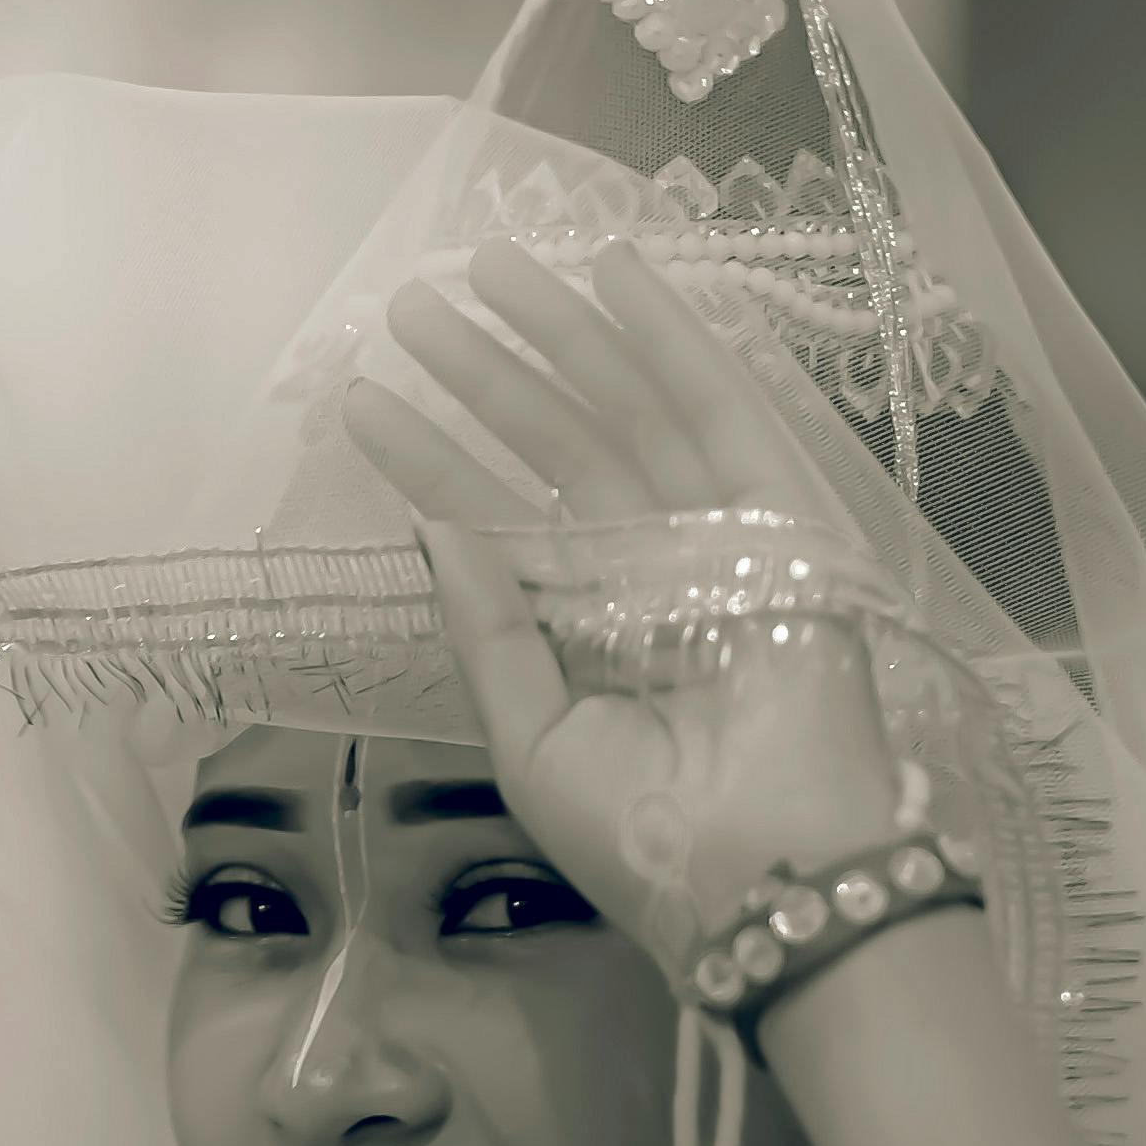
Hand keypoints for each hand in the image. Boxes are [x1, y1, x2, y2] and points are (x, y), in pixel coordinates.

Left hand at [341, 238, 910, 962]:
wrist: (765, 880)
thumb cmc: (649, 839)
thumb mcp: (534, 740)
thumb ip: (489, 631)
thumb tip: (434, 526)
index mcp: (591, 634)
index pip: (505, 524)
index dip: (437, 460)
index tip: (364, 402)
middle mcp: (649, 574)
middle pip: (561, 450)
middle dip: (488, 375)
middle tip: (413, 303)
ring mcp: (716, 539)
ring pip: (626, 415)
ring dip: (561, 335)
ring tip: (486, 265)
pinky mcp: (781, 521)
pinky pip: (718, 413)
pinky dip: (671, 341)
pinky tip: (617, 275)